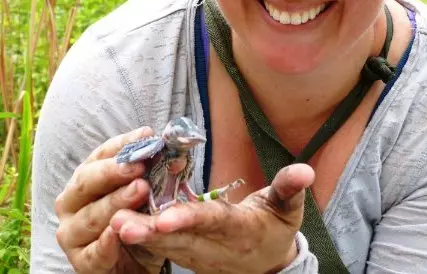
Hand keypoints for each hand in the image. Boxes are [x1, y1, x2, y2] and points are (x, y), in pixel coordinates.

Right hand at [55, 127, 164, 273]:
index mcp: (87, 178)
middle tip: (138, 166)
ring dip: (115, 202)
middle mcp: (73, 202)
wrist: (137, 261)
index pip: (101, 154)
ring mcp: (73, 233)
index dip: (123, 144)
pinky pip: (93, 252)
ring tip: (140, 190)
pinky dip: (105, 243)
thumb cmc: (137, 217)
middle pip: (87, 181)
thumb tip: (177, 156)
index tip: (146, 135)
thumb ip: (157, 172)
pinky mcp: (82, 262)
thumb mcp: (149, 192)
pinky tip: (118, 232)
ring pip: (91, 216)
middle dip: (113, 172)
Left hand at [110, 164, 314, 273]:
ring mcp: (198, 254)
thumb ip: (290, 187)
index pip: (214, 224)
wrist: (267, 264)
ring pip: (165, 246)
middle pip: (180, 239)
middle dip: (150, 232)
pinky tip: (119, 224)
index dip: (190, 219)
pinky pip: (161, 248)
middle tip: (119, 222)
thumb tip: (305, 169)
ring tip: (113, 223)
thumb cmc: (275, 229)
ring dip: (139, 236)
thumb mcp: (288, 208)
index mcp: (240, 231)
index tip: (165, 217)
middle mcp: (215, 246)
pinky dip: (141, 238)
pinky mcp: (187, 254)